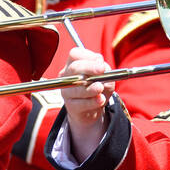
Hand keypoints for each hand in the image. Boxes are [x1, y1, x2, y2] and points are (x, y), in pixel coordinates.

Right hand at [60, 48, 115, 162]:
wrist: (90, 116)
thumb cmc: (97, 90)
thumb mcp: (103, 78)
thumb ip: (103, 71)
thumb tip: (104, 68)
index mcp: (73, 65)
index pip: (75, 54)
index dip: (87, 57)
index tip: (101, 62)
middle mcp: (66, 78)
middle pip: (73, 69)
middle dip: (90, 70)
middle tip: (103, 72)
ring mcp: (66, 94)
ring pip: (76, 87)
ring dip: (92, 88)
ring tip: (101, 91)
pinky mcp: (71, 109)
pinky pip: (80, 104)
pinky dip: (93, 102)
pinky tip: (100, 101)